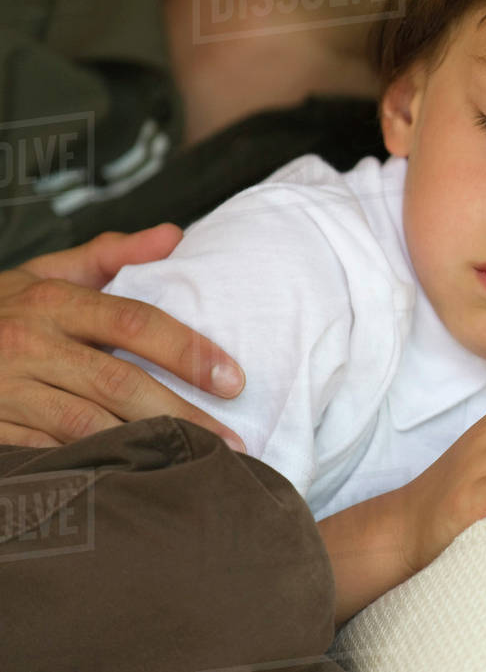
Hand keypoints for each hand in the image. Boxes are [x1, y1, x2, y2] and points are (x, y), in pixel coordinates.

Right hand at [0, 225, 246, 449]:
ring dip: (146, 446)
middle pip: (120, 383)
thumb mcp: (46, 272)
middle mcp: (30, 344)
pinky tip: (134, 478)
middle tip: (230, 439)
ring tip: (194, 464)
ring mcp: (7, 391)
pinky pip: (50, 454)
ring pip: (87, 424)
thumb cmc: (1, 310)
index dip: (189, 352)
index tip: (233, 380)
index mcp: (53, 301)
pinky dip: (95, 466)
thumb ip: (112, 254)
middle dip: (182, 414)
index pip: (136, 323)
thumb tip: (174, 236)